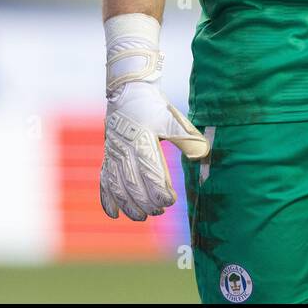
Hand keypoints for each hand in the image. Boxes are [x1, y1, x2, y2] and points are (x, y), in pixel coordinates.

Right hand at [99, 16, 208, 221]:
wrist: (128, 90)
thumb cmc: (154, 106)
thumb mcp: (173, 119)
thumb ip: (188, 138)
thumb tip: (204, 153)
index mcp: (143, 140)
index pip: (150, 172)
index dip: (159, 191)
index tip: (170, 200)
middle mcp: (125, 149)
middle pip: (133, 184)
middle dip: (146, 202)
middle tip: (159, 210)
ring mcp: (113, 153)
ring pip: (117, 186)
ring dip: (128, 205)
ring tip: (141, 217)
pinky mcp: (107, 156)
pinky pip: (104, 181)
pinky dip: (107, 199)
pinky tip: (114, 215)